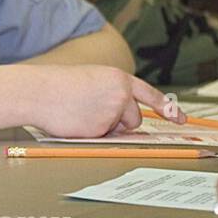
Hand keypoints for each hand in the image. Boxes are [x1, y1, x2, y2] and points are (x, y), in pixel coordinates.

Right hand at [32, 65, 177, 137]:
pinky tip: (75, 121)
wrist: (37, 91)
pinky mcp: (100, 130)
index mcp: (119, 78)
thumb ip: (112, 93)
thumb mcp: (92, 79)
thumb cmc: (57, 86)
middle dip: (120, 121)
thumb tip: (123, 115)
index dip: (168, 109)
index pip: (151, 95)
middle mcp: (120, 95)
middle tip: (93, 112)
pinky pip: (102, 139)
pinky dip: (90, 134)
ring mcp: (112, 113)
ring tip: (81, 113)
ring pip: (119, 130)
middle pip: (134, 119)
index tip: (181, 119)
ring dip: (105, 127)